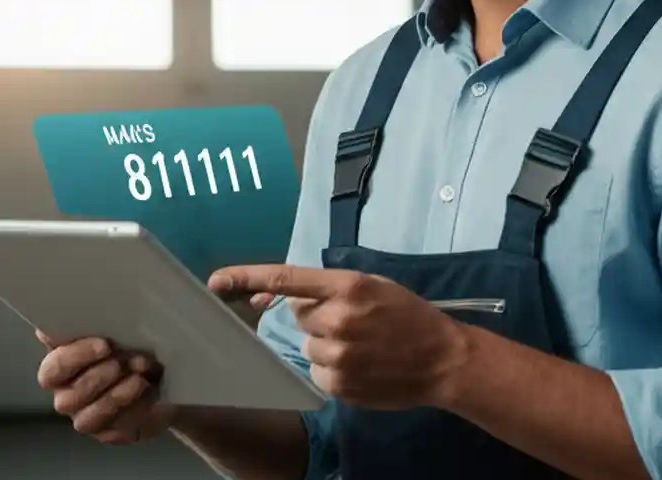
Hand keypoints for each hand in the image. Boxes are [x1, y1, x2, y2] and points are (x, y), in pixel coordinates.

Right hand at [35, 330, 176, 444]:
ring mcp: (87, 418)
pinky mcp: (110, 433)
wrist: (164, 374)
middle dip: (98, 379)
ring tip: (140, 379)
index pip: (53, 370)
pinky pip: (117, 429)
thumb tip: (54, 328)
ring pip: (87, 419)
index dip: (76, 358)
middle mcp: (68, 396)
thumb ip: (90, 326)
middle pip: (67, 399)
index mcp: (61, 367)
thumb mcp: (116, 330)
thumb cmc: (130, 346)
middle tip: (123, 363)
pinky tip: (150, 394)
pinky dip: (135, 410)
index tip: (105, 345)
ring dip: (116, 397)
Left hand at [209, 265, 469, 410]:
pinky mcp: (339, 383)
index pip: (286, 279)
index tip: (217, 281)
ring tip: (362, 346)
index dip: (247, 278)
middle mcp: (338, 318)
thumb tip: (274, 298)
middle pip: (298, 314)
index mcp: (349, 286)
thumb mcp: (373, 286)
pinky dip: (332, 368)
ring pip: (307, 344)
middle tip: (352, 321)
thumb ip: (326, 288)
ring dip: (325, 344)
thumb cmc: (409, 316)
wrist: (443, 358)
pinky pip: (317, 371)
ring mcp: (338, 354)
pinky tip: (361, 364)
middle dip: (317, 316)